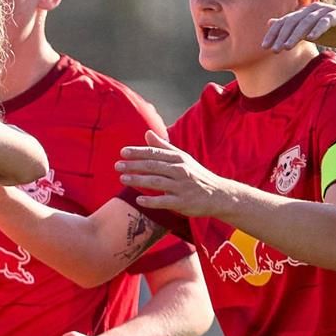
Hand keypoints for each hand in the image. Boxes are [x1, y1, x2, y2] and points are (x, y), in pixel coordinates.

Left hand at [115, 131, 230, 219]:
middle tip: (117, 165)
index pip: (155, 153)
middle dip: (134, 165)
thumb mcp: (182, 158)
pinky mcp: (183, 202)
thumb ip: (163, 147)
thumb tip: (147, 133)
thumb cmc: (196, 175)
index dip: (138, 152)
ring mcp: (181, 187)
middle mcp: (180, 170)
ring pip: (156, 182)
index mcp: (178, 159)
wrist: (218, 195)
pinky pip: (164, 201)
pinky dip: (151, 201)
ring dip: (138, 180)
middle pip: (153, 166)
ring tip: (122, 179)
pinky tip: (138, 200)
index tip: (123, 152)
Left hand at [262, 1, 335, 51]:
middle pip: (293, 22)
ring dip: (296, 34)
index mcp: (304, 14)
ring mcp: (326, 11)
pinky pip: (326, 21)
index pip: (285, 22)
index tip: (264, 47)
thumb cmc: (334, 30)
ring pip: (306, 22)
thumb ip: (292, 29)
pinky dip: (318, 28)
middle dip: (282, 36)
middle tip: (274, 50)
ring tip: (287, 47)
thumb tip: (270, 23)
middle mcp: (312, 9)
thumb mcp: (310, 32)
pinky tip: (312, 38)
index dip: (274, 34)